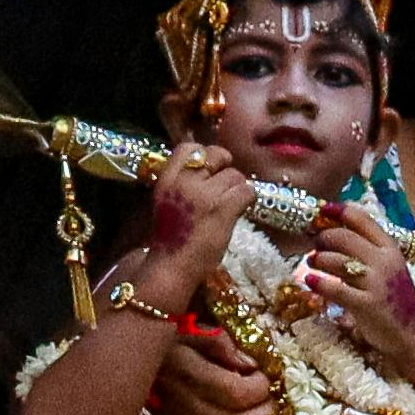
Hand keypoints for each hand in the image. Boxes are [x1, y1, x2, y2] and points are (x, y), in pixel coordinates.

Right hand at [122, 148, 249, 313]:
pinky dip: (248, 200)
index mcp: (167, 178)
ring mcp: (205, 194)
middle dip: (225, 168)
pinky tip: (239, 211)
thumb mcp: (168, 201)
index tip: (211, 168)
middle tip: (225, 187)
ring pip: (235, 175)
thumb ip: (183, 182)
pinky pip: (247, 191)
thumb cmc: (172, 239)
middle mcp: (185, 182)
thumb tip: (209, 165)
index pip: (189, 147)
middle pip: (216, 156)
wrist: (171, 267)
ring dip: (237, 189)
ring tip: (230, 205)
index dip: (206, 154)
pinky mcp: (222, 209)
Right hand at [141, 314, 281, 414]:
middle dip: (264, 411)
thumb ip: (221, 344)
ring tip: (255, 410)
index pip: (237, 393)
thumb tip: (249, 365)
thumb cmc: (165, 342)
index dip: (259, 387)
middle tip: (265, 397)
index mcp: (185, 372)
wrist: (127, 367)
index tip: (260, 375)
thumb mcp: (191, 329)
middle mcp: (183, 406)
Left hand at [298, 206, 414, 384]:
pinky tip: (309, 281)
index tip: (322, 210)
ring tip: (312, 262)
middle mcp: (384, 261)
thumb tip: (334, 237)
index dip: (339, 212)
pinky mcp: (367, 304)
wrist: (413, 333)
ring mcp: (376, 283)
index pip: (362, 220)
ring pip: (337, 261)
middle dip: (324, 238)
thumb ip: (367, 252)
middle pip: (344, 238)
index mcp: (390, 248)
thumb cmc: (395, 300)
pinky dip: (319, 283)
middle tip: (315, 244)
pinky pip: (336, 289)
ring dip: (319, 259)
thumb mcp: (388, 269)